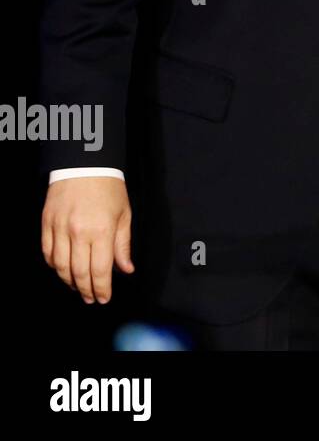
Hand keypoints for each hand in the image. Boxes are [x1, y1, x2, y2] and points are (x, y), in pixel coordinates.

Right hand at [42, 177, 133, 303]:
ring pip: (60, 267)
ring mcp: (60, 229)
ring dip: (69, 281)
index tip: (104, 298)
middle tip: (91, 299)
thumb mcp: (124, 214)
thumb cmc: (109, 188)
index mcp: (102, 230)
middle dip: (86, 290)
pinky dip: (55, 266)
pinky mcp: (47, 224)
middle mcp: (79, 232)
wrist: (85, 165)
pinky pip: (47, 253)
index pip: (100, 270)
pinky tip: (63, 270)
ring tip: (78, 288)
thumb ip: (123, 245)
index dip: (102, 288)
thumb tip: (126, 269)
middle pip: (79, 273)